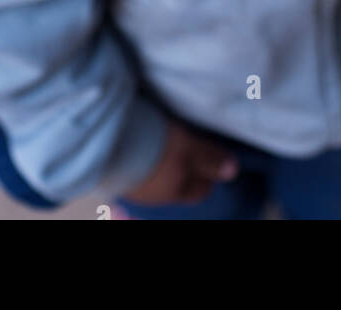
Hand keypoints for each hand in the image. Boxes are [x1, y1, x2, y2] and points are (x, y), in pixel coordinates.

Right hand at [121, 120, 239, 204]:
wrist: (107, 147)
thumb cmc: (153, 148)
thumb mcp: (188, 147)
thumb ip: (209, 158)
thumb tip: (233, 170)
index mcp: (175, 192)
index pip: (200, 191)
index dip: (209, 176)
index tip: (213, 158)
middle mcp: (155, 197)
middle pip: (179, 187)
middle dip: (187, 172)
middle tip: (191, 148)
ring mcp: (134, 189)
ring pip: (157, 181)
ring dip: (163, 166)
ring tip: (165, 143)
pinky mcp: (115, 176)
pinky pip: (137, 172)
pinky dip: (144, 161)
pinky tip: (142, 145)